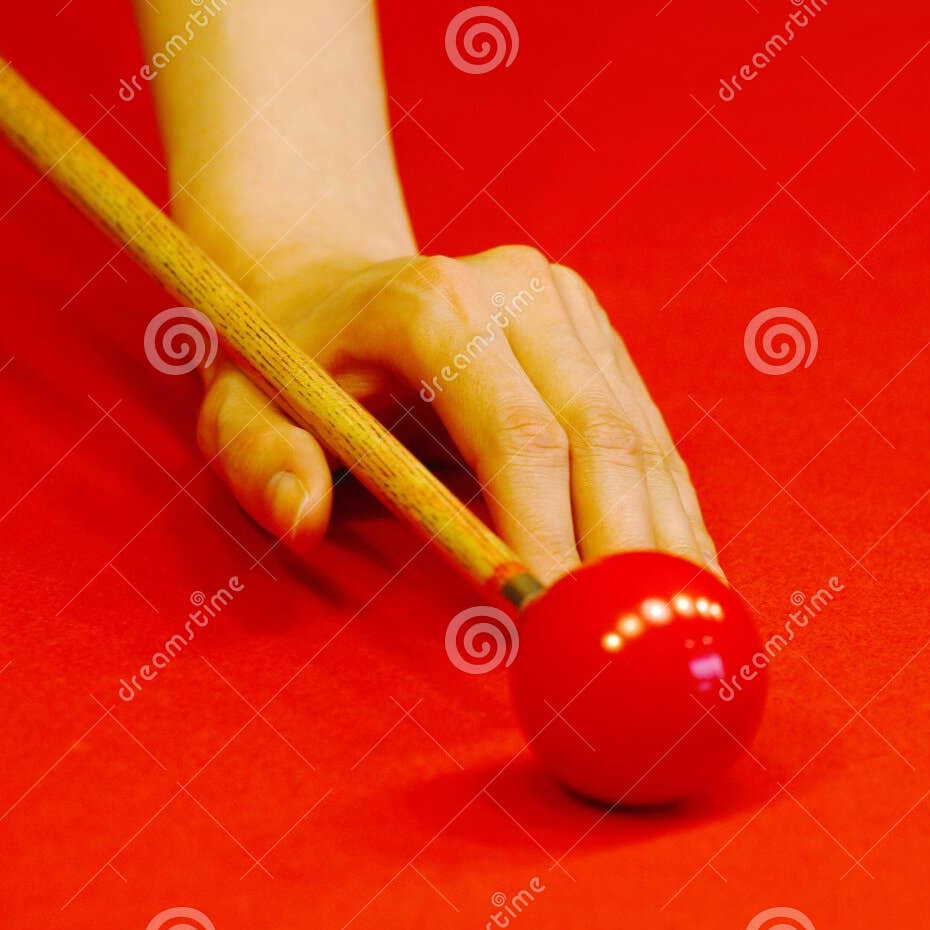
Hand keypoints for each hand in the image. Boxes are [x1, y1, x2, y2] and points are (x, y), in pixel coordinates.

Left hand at [198, 246, 718, 583]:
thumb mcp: (240, 409)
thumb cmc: (287, 365)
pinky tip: (684, 578)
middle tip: (642, 645)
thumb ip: (264, 463)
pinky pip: (648, 437)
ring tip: (688, 625)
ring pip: (642, 440)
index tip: (564, 620)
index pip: (521, 436)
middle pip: (604, 438)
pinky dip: (668, 513)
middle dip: (628, 552)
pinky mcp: (601, 339)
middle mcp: (521, 292)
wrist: (330, 283)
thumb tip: (305, 517)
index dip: (552, 532)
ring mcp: (571, 311)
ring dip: (667, 539)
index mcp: (436, 304)